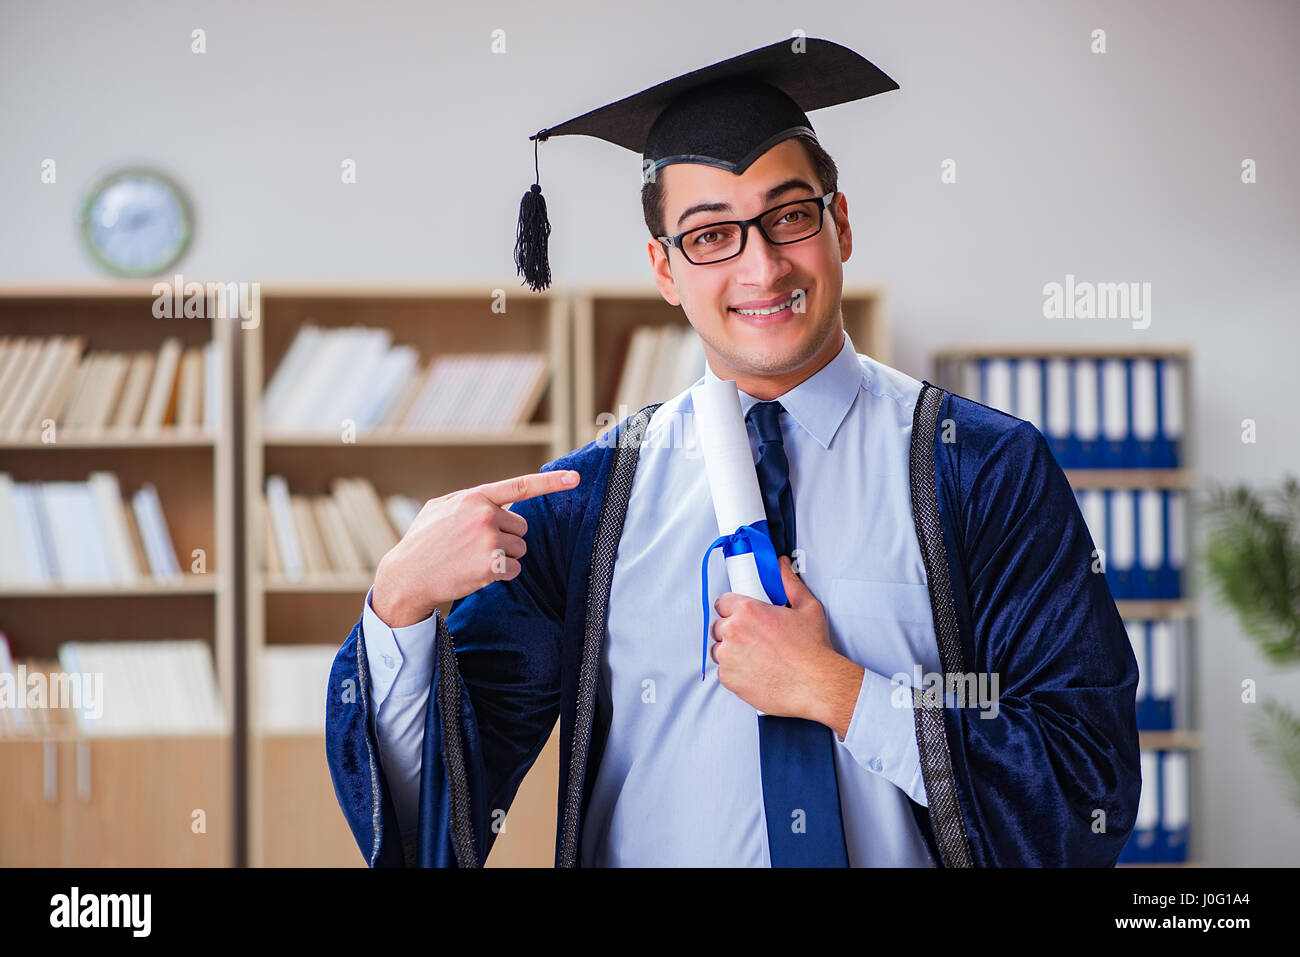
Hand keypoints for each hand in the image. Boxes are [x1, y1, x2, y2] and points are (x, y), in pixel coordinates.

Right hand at [370, 468, 579, 627]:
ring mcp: (489, 540)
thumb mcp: (439, 508)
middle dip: (507, 538)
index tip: (575, 478)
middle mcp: (485, 515)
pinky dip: (503, 575)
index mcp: (474, 498)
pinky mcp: (492, 565)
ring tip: (474, 559)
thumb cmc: (422, 542)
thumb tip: (492, 500)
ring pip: (521, 549)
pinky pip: (516, 569)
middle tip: (477, 547)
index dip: (551, 481)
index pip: (519, 486)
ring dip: (505, 557)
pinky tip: (478, 572)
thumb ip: (469, 500)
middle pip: (522, 528)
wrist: (407, 576)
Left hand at [711, 555, 840, 720]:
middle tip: (754, 636)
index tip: (742, 615)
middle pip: (719, 625)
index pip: (722, 602)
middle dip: (733, 629)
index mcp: (747, 611)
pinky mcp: (729, 679)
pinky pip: (724, 670)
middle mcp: (733, 632)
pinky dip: (735, 670)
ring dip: (731, 650)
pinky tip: (755, 669)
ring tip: (755, 654)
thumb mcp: (807, 607)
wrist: (815, 684)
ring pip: (719, 649)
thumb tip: (782, 566)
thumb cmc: (811, 650)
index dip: (733, 608)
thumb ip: (790, 582)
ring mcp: (728, 657)